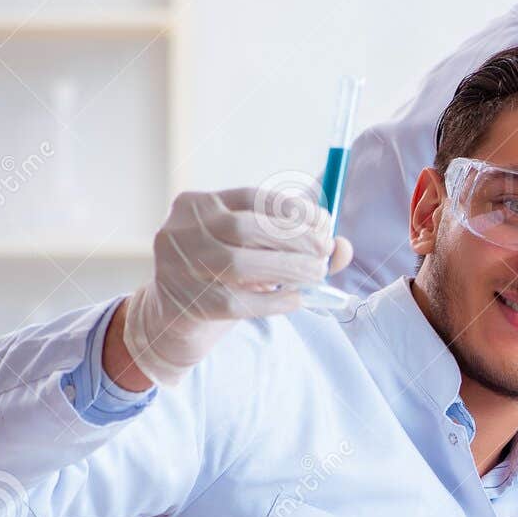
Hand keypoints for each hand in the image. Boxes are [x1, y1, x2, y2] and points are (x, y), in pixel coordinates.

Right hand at [114, 187, 351, 386]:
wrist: (173, 318)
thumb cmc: (222, 277)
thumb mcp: (254, 251)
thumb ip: (297, 245)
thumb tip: (344, 247)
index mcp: (198, 205)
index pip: (252, 198)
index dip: (294, 210)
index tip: (324, 224)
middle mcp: (182, 230)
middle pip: (246, 228)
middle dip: (295, 239)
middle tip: (323, 253)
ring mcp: (179, 266)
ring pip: (240, 263)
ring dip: (288, 268)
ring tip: (315, 275)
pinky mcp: (187, 302)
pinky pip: (238, 301)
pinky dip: (274, 300)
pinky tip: (295, 300)